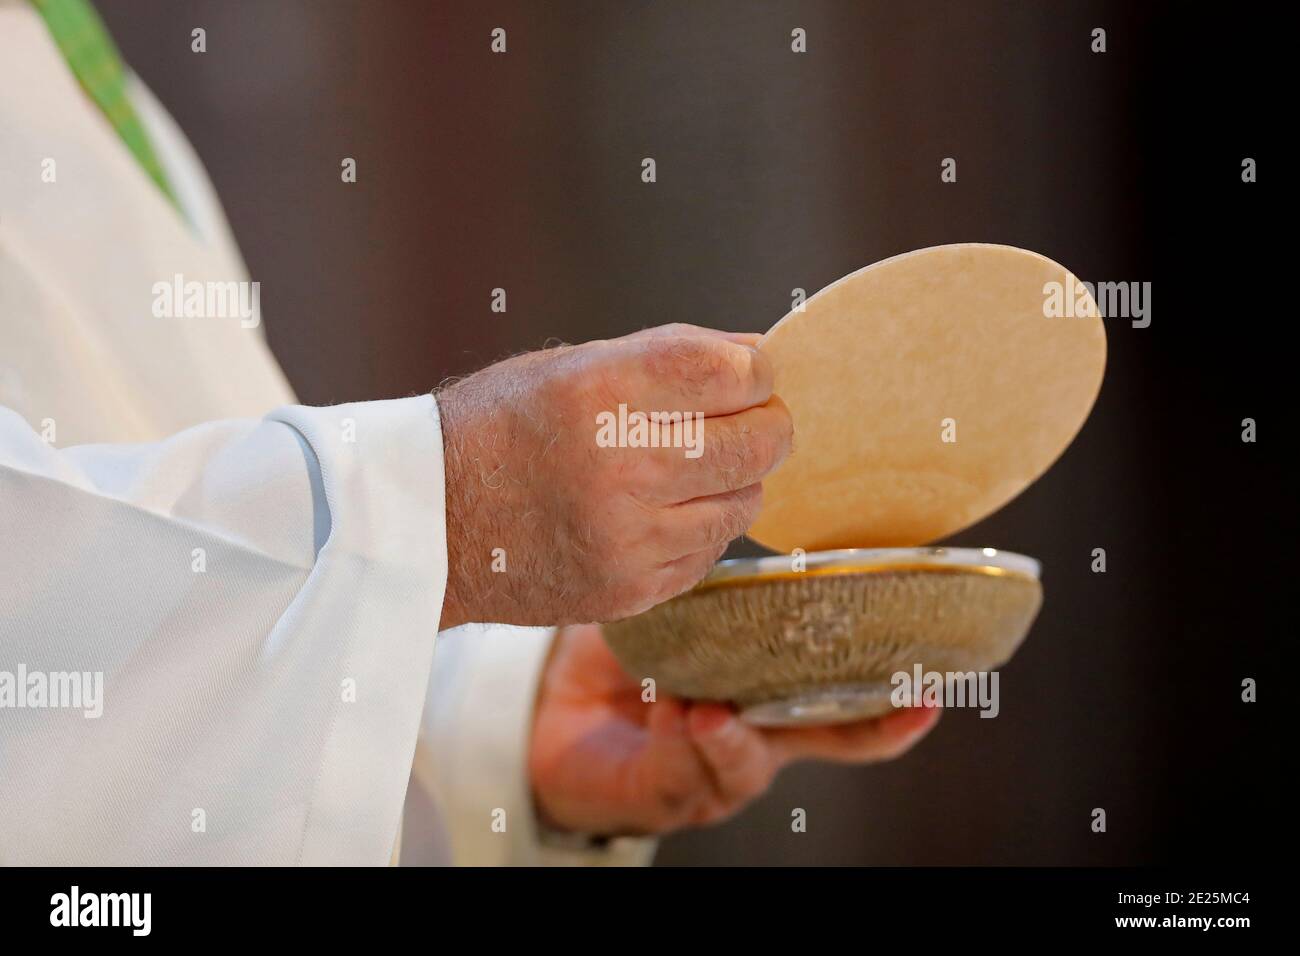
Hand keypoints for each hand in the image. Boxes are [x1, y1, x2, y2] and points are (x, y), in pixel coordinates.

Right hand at [435, 325, 792, 627]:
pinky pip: (708, 554)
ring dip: (734, 481)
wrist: (426, 524)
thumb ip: (668, 357)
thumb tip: (758, 355)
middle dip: (767, 425)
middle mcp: (619, 467)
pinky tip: (662, 512)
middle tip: (749, 421)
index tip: (748, 373)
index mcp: (601, 393)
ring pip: (743, 504)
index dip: (757, 369)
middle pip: (757, 443)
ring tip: (692, 469)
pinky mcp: (628, 590)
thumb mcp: (569, 365)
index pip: (733, 372)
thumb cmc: (498, 429)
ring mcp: (626, 538)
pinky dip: (702, 529)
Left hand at [528, 623, 941, 835]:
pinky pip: (684, 773)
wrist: (549, 710)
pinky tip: (671, 711)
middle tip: (902, 703)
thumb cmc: (621, 654)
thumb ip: (703, 583)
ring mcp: (716, 770)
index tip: (934, 683)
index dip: (893, 697)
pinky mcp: (667, 792)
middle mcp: (757, 735)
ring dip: (735, 735)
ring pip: (750, 765)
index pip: (845, 696)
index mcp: (770, 691)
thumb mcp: (668, 611)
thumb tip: (731, 507)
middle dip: (872, 727)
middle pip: (832, 741)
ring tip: (706, 707)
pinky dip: (681, 742)